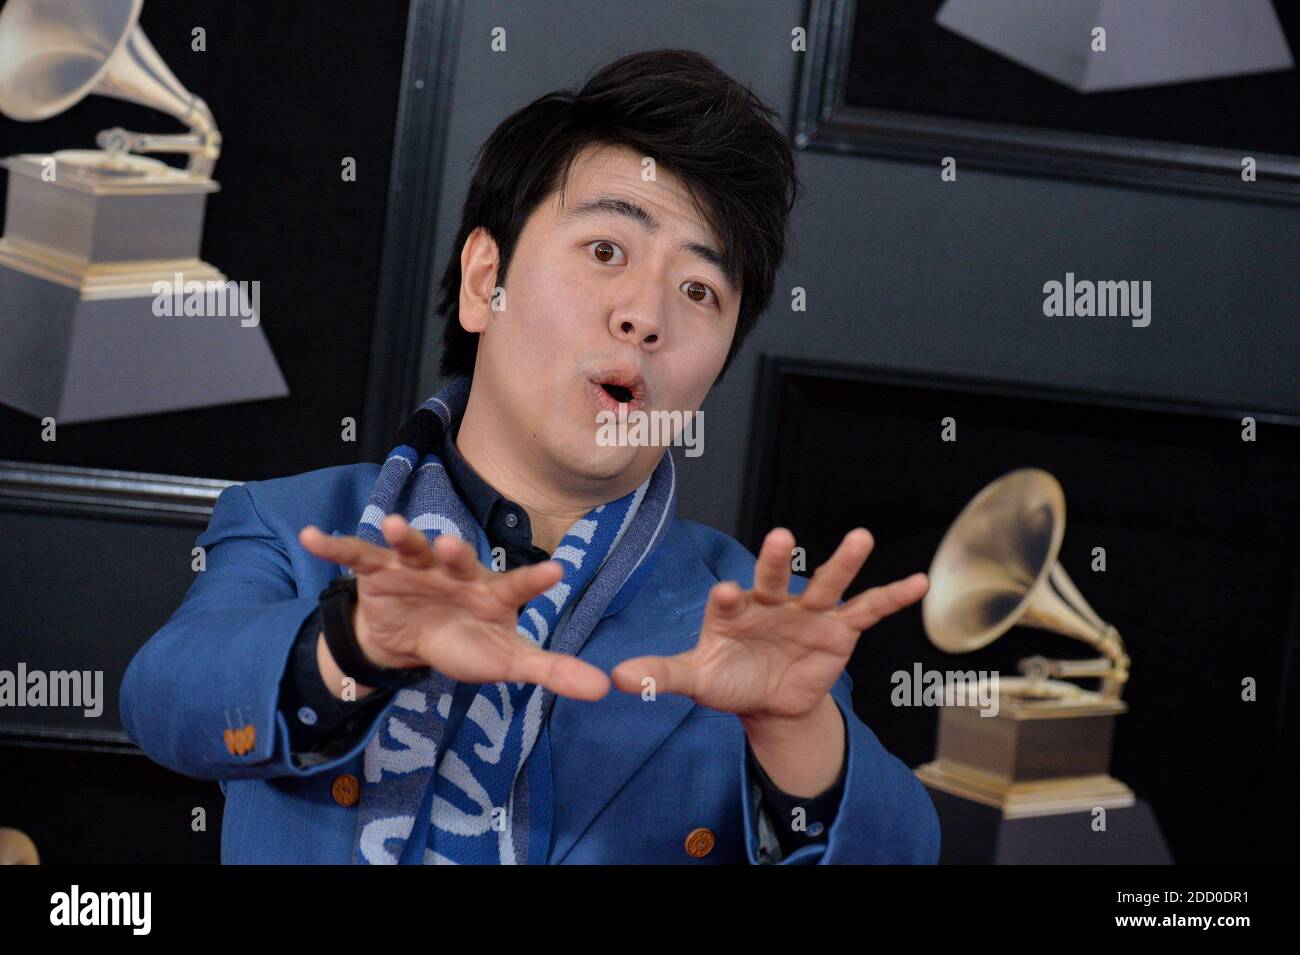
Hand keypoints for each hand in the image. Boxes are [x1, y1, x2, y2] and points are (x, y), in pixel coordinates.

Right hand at [298, 515, 609, 700]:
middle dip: (451, 552)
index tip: (558, 570)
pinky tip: (314, 537)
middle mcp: (455, 571)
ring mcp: (415, 568)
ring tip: (390, 525)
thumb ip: (551, 670)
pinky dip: (335, 546)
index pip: (517, 585)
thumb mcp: (507, 661)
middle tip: (450, 545)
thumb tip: (605, 689)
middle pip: (456, 558)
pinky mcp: (378, 572)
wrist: (411, 640)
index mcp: (491, 592)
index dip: (535, 579)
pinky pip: (356, 555)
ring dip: (400, 536)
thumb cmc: (467, 642)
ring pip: (409, 548)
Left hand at [610, 527, 926, 718]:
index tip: (724, 594)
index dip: (727, 599)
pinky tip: (918, 582)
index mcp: (733, 610)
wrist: (767, 699)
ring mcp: (807, 613)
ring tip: (861, 536)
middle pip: (775, 576)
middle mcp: (772, 603)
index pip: (729, 600)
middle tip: (780, 538)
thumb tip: (613, 679)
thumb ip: (660, 673)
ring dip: (842, 562)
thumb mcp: (694, 678)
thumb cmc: (727, 678)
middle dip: (778, 560)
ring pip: (826, 583)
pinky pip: (868, 610)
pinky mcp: (839, 630)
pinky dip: (892, 596)